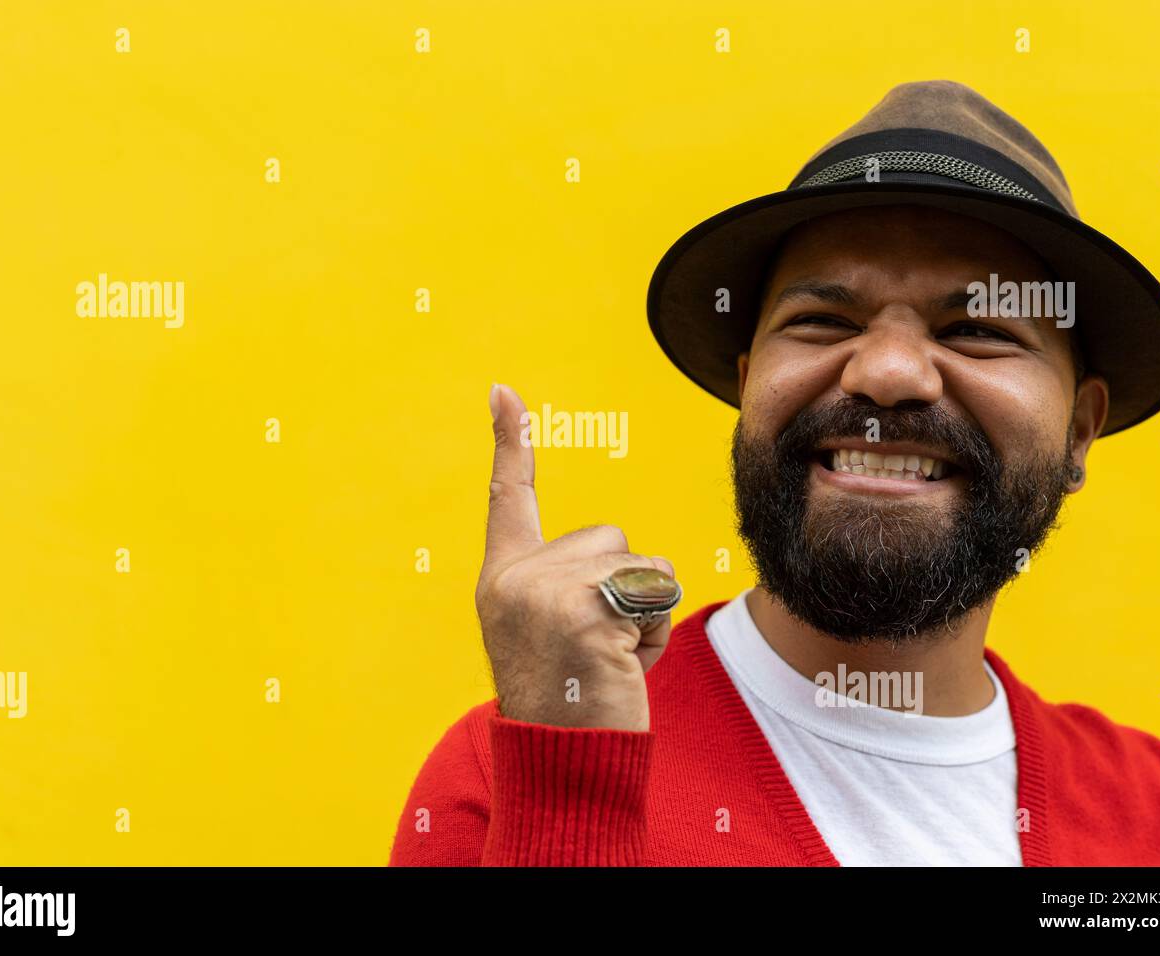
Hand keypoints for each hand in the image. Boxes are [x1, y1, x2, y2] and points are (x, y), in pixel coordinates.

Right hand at [474, 383, 675, 731]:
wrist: (563, 762)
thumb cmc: (571, 700)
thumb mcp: (552, 632)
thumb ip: (569, 583)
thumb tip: (621, 554)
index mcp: (501, 578)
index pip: (507, 498)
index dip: (510, 441)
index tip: (504, 392)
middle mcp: (515, 576)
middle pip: (611, 536)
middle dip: (626, 588)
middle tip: (597, 648)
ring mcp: (547, 590)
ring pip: (641, 561)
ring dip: (645, 611)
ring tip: (610, 658)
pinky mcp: (586, 608)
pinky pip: (657, 592)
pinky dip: (657, 631)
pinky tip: (623, 665)